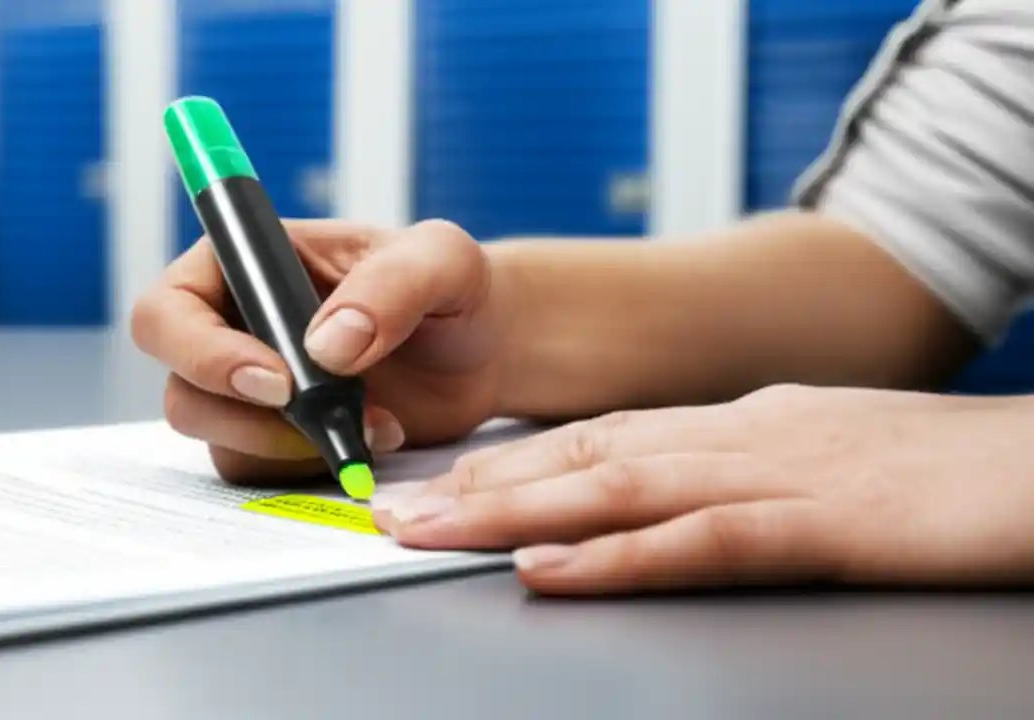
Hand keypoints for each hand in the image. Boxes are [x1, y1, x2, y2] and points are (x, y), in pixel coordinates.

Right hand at [131, 219, 510, 481]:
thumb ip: (393, 284)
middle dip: (246, 417)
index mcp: (246, 265)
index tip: (280, 381)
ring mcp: (248, 392)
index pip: (169, 309)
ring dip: (292, 446)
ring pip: (218, 440)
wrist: (478, 354)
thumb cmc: (451, 290)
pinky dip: (312, 469)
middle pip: (180, 388)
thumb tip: (325, 346)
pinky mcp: (273, 441)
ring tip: (376, 424)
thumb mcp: (443, 261)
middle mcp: (232, 327)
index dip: (202, 352)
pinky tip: (369, 445)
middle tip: (323, 419)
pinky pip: (261, 474)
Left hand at [372, 385, 1033, 594]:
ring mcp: (779, 473)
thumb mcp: (825, 459)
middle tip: (394, 509)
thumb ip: (744, 472)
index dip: (512, 460)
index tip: (440, 481)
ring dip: (514, 511)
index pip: (603, 434)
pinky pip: (701, 540)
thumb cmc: (948, 471)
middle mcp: (742, 435)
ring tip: (429, 532)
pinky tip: (550, 566)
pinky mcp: (826, 523)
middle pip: (586, 453)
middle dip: (481, 485)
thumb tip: (670, 497)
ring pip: (619, 485)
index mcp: (742, 423)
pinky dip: (617, 554)